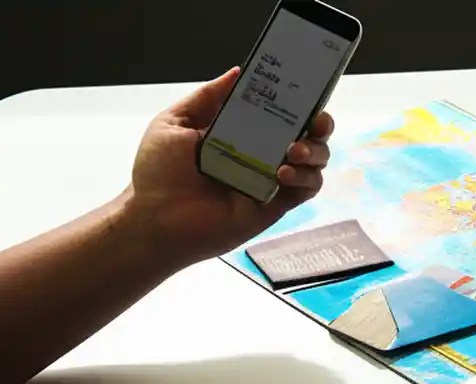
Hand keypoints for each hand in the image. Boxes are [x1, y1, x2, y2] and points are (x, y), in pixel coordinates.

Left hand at [126, 67, 335, 265]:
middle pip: (309, 135)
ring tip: (293, 152)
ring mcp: (271, 181)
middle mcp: (262, 154)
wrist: (155, 218)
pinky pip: (307, 190)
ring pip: (315, 162)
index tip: (303, 91)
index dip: (297, 101)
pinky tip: (283, 173)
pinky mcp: (275, 206)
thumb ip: (206, 97)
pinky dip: (306, 178)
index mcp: (241, 132)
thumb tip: (238, 72)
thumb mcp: (174, 123)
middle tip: (313, 123)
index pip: (280, 112)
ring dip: (315, 152)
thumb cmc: (159, 173)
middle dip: (320, 125)